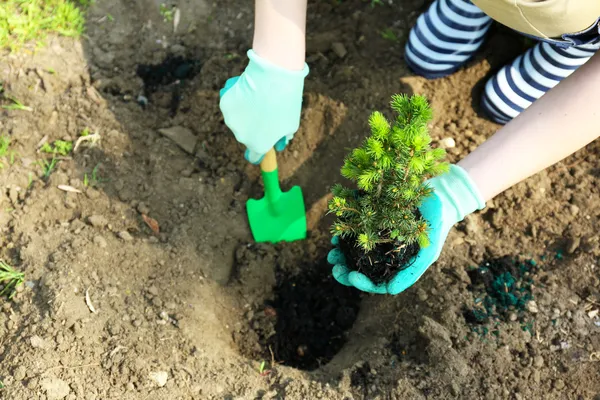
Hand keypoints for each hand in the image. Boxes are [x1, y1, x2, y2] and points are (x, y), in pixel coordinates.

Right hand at [219, 49, 308, 163]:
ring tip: (258, 98)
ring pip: (238, 119)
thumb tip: (278, 143)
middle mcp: (241, 137)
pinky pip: (232, 104)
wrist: (274, 76)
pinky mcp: (225, 104)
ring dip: (246, 112)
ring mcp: (231, 121)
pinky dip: (238, 99)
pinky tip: (249, 90)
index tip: (263, 142)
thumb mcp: (291, 124)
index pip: (254, 157)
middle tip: (266, 112)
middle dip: (254, 128)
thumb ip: (282, 137)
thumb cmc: (286, 102)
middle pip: (246, 136)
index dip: (259, 152)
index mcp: (258, 146)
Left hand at [327, 164, 485, 294]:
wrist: (438, 197)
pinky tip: (337, 234)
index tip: (350, 275)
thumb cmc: (435, 227)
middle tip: (333, 265)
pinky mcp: (372, 222)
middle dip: (344, 269)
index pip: (375, 282)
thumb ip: (410, 272)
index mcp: (396, 266)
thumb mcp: (427, 251)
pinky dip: (344, 233)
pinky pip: (354, 230)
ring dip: (341, 253)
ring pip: (353, 251)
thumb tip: (390, 290)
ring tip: (332, 252)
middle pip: (360, 268)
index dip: (361, 282)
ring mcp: (376, 238)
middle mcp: (384, 255)